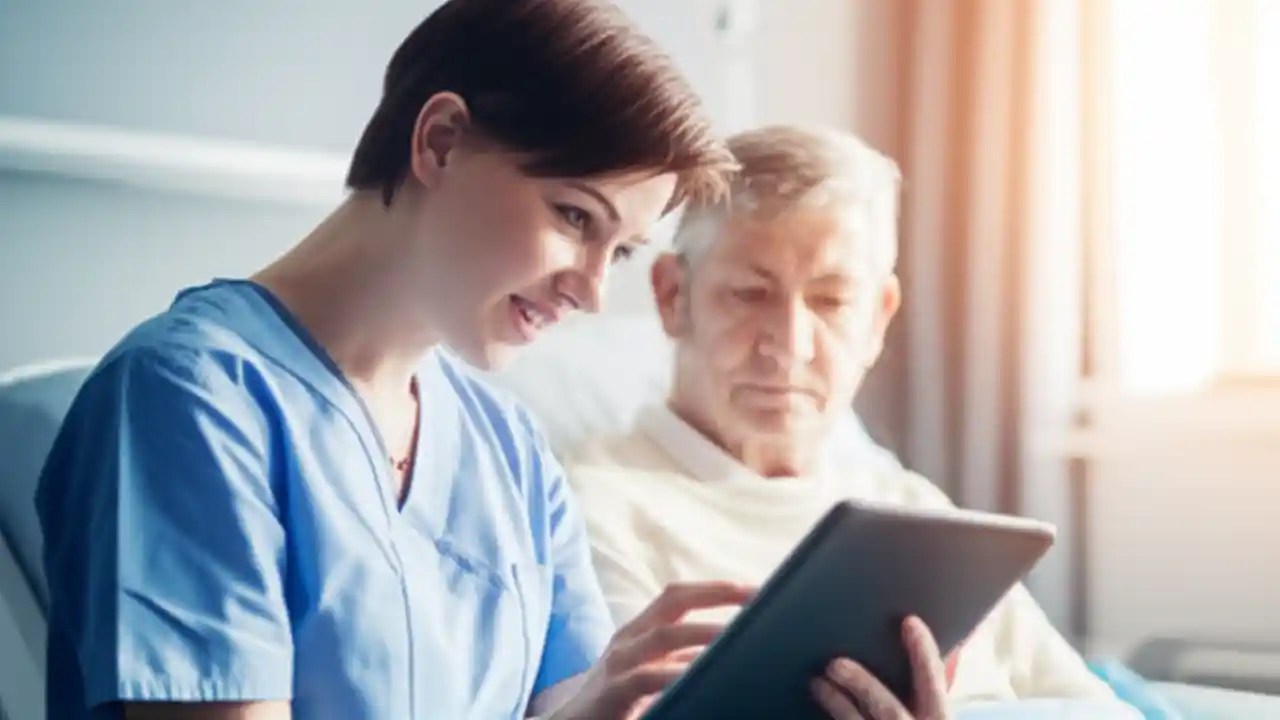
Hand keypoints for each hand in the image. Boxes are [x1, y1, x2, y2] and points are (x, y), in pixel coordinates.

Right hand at [550, 581, 753, 719]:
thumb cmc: (617, 704)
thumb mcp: (652, 675)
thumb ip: (682, 662)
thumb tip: (730, 653)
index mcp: (638, 632)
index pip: (677, 596)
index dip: (714, 588)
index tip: (753, 590)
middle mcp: (628, 639)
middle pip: (674, 601)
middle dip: (716, 594)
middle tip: (756, 599)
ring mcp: (618, 664)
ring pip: (664, 635)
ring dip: (703, 633)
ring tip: (738, 637)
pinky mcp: (613, 693)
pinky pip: (647, 678)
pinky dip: (675, 674)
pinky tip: (699, 675)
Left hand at [810, 616, 952, 719]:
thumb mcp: (927, 714)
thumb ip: (922, 694)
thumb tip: (921, 643)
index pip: (934, 684)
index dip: (924, 652)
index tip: (909, 621)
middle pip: (891, 711)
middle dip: (864, 685)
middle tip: (834, 663)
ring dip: (837, 704)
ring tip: (817, 683)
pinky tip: (810, 711)